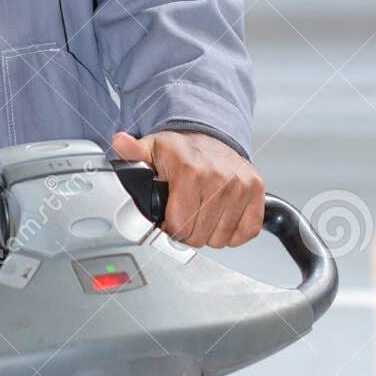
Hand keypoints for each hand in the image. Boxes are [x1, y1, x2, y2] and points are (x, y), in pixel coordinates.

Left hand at [111, 129, 263, 248]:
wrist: (211, 136)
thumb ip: (133, 152)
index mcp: (190, 171)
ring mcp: (240, 186)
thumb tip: (119, 143)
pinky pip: (246, 232)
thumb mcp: (152, 148)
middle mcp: (219, 179)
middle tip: (184, 216)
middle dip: (187, 231)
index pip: (179, 226)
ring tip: (201, 215)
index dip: (170, 228)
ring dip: (209, 233)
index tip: (168, 219)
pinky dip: (233, 232)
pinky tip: (221, 217)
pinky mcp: (256, 192)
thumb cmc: (181, 149)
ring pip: (221, 239)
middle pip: (199, 236)